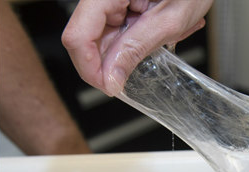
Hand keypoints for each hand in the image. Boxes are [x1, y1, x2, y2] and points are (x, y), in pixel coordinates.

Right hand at [62, 0, 212, 95]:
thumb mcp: (169, 20)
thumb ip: (136, 48)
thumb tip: (111, 79)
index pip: (78, 35)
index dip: (90, 67)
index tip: (109, 87)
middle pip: (85, 39)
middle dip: (110, 62)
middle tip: (139, 72)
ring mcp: (109, 1)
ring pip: (101, 40)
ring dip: (129, 52)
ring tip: (162, 41)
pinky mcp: (119, 6)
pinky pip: (116, 33)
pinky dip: (137, 42)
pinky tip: (160, 34)